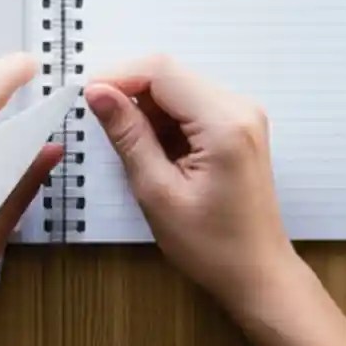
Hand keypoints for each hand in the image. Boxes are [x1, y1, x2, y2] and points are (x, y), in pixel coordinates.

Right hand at [83, 55, 294, 313]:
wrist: (257, 274)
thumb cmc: (212, 246)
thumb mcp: (157, 192)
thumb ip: (128, 135)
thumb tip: (98, 92)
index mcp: (224, 123)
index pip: (161, 70)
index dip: (118, 76)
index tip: (88, 98)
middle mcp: (240, 108)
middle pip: (170, 74)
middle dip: (131, 92)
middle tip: (104, 127)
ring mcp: (242, 114)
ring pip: (177, 87)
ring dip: (147, 109)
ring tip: (135, 150)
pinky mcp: (238, 125)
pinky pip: (191, 104)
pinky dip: (165, 120)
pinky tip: (157, 153)